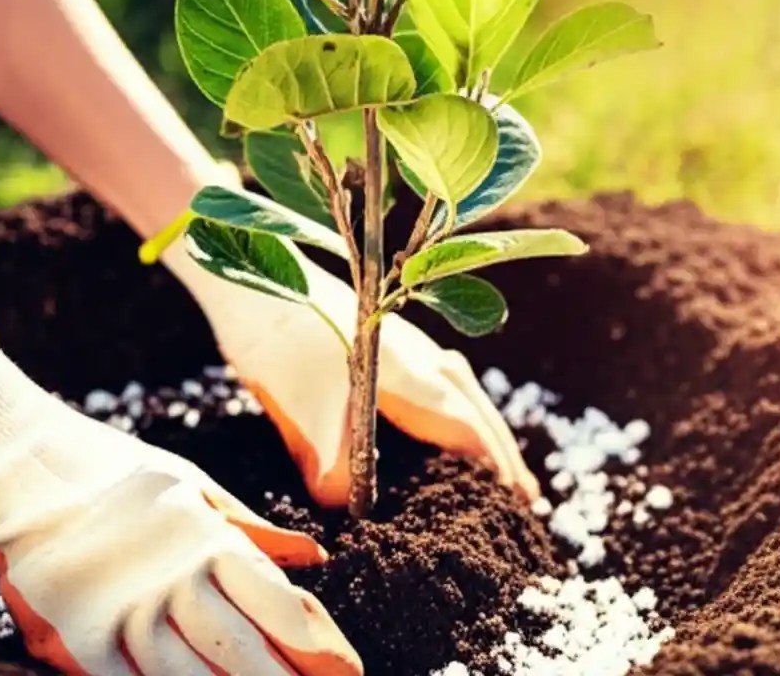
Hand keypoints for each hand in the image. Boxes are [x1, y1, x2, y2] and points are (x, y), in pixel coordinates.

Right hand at [0, 345, 360, 675]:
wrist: (25, 467)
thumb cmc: (119, 474)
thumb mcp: (195, 488)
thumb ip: (254, 530)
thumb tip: (314, 556)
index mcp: (210, 542)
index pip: (282, 605)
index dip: (320, 645)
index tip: (349, 671)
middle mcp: (176, 582)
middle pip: (248, 652)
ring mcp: (128, 613)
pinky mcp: (84, 639)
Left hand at [173, 249, 539, 507]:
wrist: (252, 269)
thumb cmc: (277, 334)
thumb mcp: (301, 404)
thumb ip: (329, 462)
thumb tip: (347, 509)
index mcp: (408, 373)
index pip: (467, 427)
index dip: (494, 467)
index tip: (516, 501)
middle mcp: (417, 357)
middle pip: (476, 409)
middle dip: (502, 455)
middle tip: (526, 497)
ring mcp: (404, 345)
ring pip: (463, 393)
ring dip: (485, 432)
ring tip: (501, 470)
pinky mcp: (385, 343)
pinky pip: (442, 383)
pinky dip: (460, 412)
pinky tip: (450, 424)